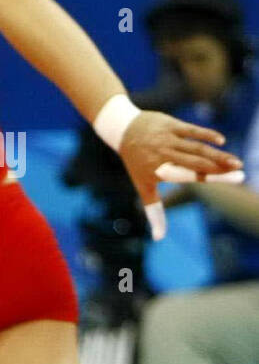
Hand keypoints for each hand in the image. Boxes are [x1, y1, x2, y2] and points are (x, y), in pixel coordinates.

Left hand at [119, 110, 243, 238]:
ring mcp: (167, 138)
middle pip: (197, 161)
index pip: (190, 175)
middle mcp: (164, 153)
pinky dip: (206, 134)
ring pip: (196, 146)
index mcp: (160, 170)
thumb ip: (154, 211)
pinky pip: (191, 130)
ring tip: (236, 162)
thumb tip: (158, 239)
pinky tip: (221, 141)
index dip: (212, 178)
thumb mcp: (142, 187)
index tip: (232, 180)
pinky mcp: (170, 124)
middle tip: (240, 172)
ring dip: (217, 153)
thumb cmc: (137, 163)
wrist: (121, 129)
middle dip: (219, 167)